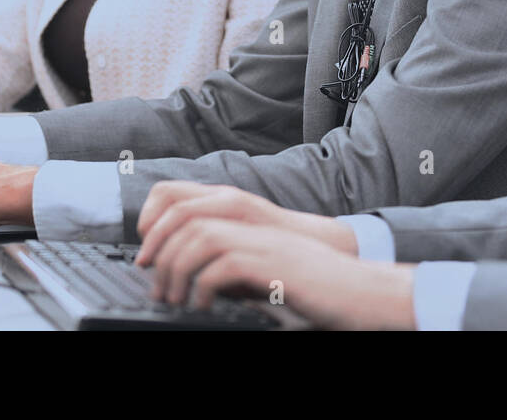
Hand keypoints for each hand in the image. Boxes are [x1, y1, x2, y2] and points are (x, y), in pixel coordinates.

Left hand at [142, 218, 416, 329]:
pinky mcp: (274, 263)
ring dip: (175, 268)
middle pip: (185, 215)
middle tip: (151, 280)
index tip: (147, 256)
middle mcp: (252, 223)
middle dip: (158, 247)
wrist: (359, 292)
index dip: (158, 223)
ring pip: (199, 236)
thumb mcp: (263, 275)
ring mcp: (263, 240)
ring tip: (172, 298)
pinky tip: (203, 306)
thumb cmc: (315, 288)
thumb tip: (193, 284)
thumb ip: (233, 270)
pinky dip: (203, 287)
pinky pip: (224, 265)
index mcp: (247, 221)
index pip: (187, 201)